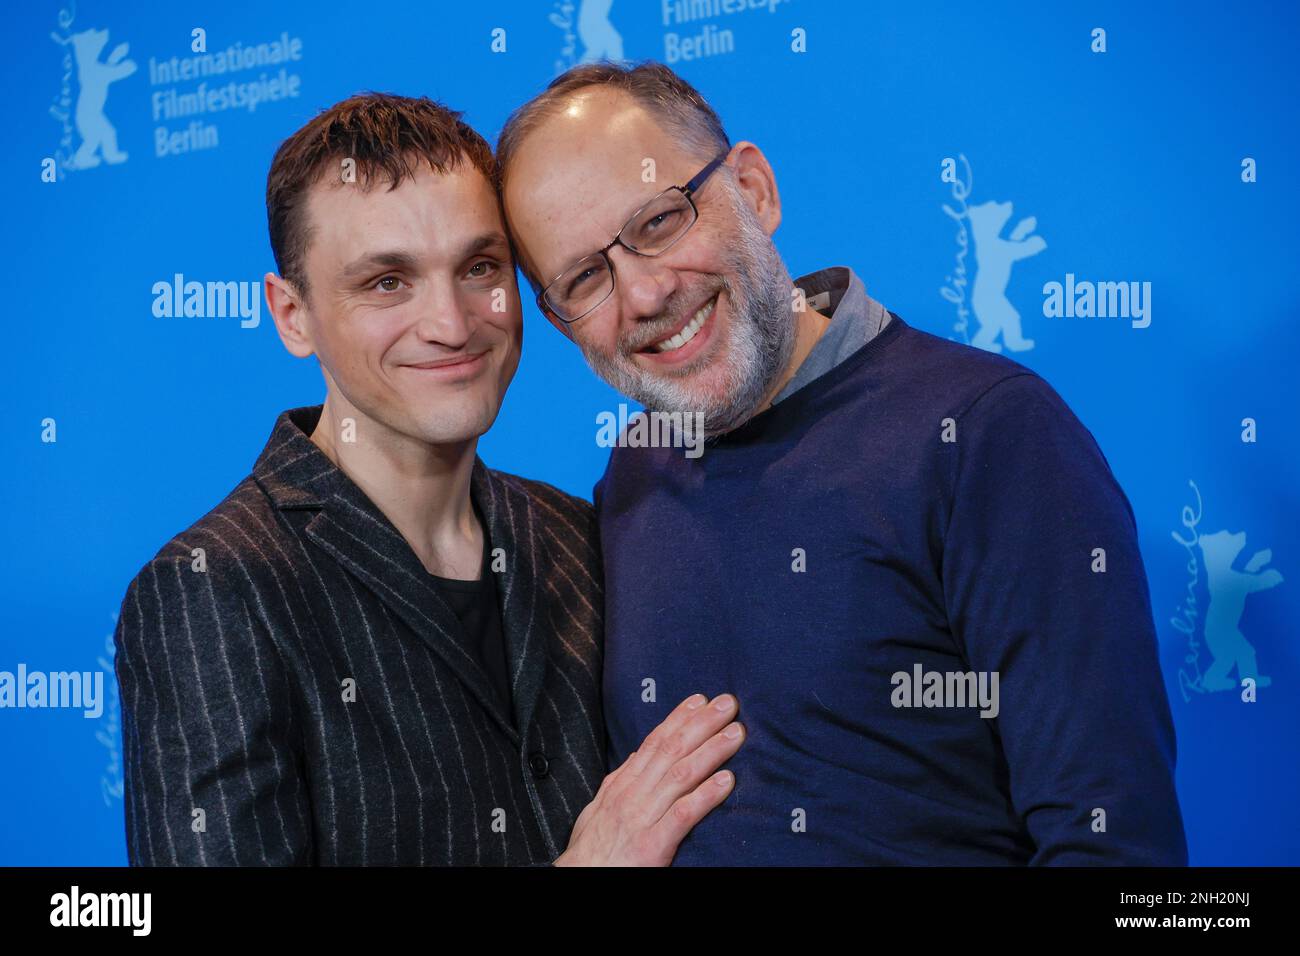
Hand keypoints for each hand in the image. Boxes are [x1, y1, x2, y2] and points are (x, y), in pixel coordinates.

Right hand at [554, 693, 743, 865]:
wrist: (580, 879)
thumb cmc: (591, 849)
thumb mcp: (600, 807)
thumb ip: (621, 780)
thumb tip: (638, 753)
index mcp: (623, 784)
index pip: (654, 742)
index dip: (678, 718)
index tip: (700, 700)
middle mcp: (633, 794)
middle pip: (672, 750)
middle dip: (702, 724)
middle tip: (727, 703)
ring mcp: (642, 818)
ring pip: (681, 775)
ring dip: (712, 751)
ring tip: (736, 734)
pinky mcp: (652, 845)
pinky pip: (683, 815)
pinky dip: (706, 796)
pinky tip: (727, 781)